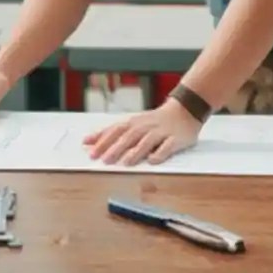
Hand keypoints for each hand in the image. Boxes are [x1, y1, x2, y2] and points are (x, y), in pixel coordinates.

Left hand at [83, 101, 202, 166]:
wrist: (185, 110)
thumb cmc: (155, 121)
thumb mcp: (132, 123)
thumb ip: (111, 133)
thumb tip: (87, 141)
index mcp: (134, 123)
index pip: (115, 131)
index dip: (103, 141)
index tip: (91, 152)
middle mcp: (146, 126)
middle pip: (129, 136)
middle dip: (116, 148)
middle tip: (104, 160)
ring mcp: (161, 132)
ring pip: (147, 141)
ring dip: (136, 151)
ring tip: (126, 162)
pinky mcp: (175, 139)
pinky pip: (167, 146)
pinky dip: (160, 153)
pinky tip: (152, 161)